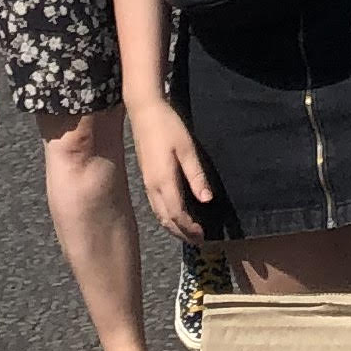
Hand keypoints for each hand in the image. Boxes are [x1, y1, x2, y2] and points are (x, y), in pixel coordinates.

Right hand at [129, 95, 215, 241]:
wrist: (144, 111)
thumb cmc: (168, 126)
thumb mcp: (187, 148)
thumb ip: (196, 175)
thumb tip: (207, 200)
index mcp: (163, 181)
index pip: (177, 214)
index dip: (189, 228)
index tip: (203, 235)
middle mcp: (152, 187)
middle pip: (166, 219)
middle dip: (181, 233)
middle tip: (198, 240)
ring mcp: (147, 183)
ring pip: (159, 214)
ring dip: (173, 227)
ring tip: (187, 233)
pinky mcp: (146, 177)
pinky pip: (155, 206)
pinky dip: (166, 216)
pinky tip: (174, 215)